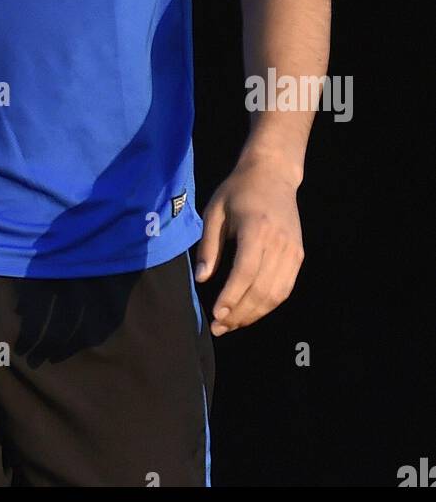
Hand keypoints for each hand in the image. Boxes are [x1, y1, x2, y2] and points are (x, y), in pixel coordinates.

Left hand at [193, 159, 304, 335]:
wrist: (273, 174)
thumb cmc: (238, 191)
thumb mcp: (215, 211)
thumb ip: (209, 246)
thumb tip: (202, 279)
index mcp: (257, 229)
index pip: (245, 273)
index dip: (231, 297)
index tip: (216, 314)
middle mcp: (279, 243)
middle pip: (261, 289)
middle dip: (240, 313)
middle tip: (219, 327)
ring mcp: (292, 251)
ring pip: (276, 294)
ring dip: (254, 314)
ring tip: (232, 324)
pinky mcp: (298, 255)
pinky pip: (285, 288)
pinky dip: (268, 304)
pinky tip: (251, 311)